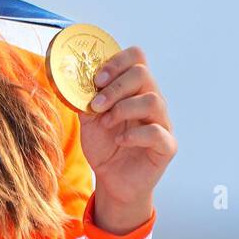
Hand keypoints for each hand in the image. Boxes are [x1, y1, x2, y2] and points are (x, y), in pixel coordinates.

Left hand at [76, 46, 176, 232]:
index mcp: (133, 89)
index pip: (137, 58)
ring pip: (153, 100)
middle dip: (115, 87)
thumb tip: (71, 80)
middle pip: (143, 74)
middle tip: (96, 105)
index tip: (96, 80)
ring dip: (123, 109)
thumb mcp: (88, 119)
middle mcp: (151, 101)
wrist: (112, 180)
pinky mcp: (167, 146)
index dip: (116, 62)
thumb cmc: (104, 145)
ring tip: (106, 122)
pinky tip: (120, 141)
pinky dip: (135, 135)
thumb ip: (83, 99)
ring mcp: (162, 122)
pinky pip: (158, 132)